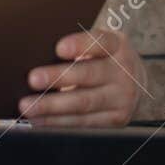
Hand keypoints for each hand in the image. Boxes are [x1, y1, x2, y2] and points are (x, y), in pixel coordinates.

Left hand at [19, 27, 144, 126]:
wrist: (136, 83)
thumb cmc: (102, 58)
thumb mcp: (96, 45)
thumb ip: (74, 47)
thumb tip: (33, 55)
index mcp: (116, 45)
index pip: (99, 42)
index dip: (80, 45)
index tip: (59, 48)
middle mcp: (123, 71)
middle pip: (88, 74)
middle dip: (58, 77)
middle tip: (32, 79)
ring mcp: (122, 97)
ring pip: (84, 103)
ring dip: (52, 106)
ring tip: (28, 106)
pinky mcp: (117, 118)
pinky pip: (84, 122)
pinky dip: (58, 122)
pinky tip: (39, 120)